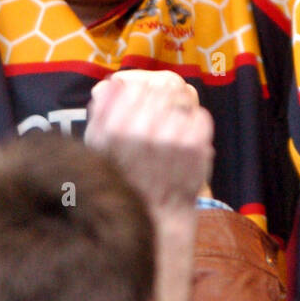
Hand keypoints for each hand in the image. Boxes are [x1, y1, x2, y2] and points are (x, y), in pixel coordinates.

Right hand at [85, 70, 213, 213]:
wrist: (156, 217)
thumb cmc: (124, 179)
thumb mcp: (98, 148)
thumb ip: (102, 113)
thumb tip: (112, 83)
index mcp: (115, 130)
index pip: (134, 88)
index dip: (140, 93)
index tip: (141, 104)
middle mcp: (143, 132)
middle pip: (158, 92)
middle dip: (159, 101)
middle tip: (158, 117)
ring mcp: (172, 139)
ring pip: (180, 101)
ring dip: (176, 111)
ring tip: (170, 130)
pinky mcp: (197, 148)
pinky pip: (200, 116)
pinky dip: (195, 123)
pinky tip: (185, 138)